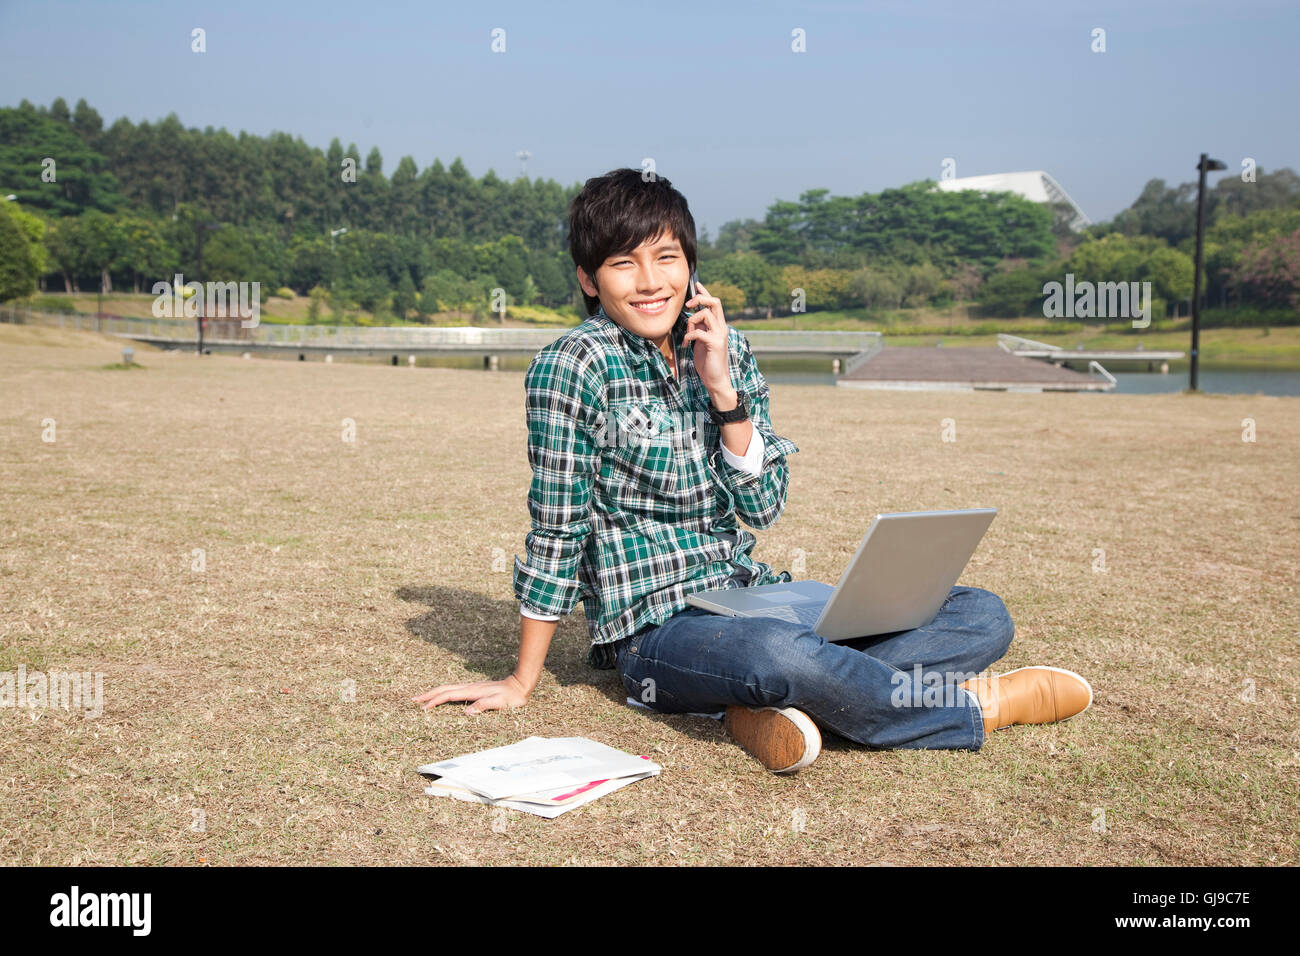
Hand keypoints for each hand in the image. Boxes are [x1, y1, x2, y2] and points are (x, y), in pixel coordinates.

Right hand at [411, 674, 529, 714]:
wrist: (520, 685)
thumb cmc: (511, 697)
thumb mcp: (499, 703)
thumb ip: (484, 706)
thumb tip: (467, 712)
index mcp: (472, 691)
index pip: (449, 695)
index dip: (435, 701)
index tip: (423, 707)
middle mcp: (470, 687)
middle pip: (444, 689)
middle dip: (429, 694)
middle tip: (414, 699)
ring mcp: (472, 687)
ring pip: (448, 688)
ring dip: (435, 692)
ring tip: (423, 697)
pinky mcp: (475, 689)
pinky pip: (455, 690)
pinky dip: (444, 693)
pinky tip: (443, 696)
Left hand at [681, 281, 734, 403]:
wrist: (716, 381)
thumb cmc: (708, 363)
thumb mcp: (702, 343)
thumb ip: (699, 331)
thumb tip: (691, 322)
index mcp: (719, 326)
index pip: (714, 304)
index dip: (705, 293)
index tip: (697, 284)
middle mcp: (722, 328)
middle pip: (715, 302)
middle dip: (700, 299)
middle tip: (688, 305)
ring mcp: (720, 335)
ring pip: (706, 314)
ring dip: (692, 321)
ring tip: (687, 335)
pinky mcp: (715, 343)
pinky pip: (699, 332)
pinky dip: (688, 336)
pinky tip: (685, 344)